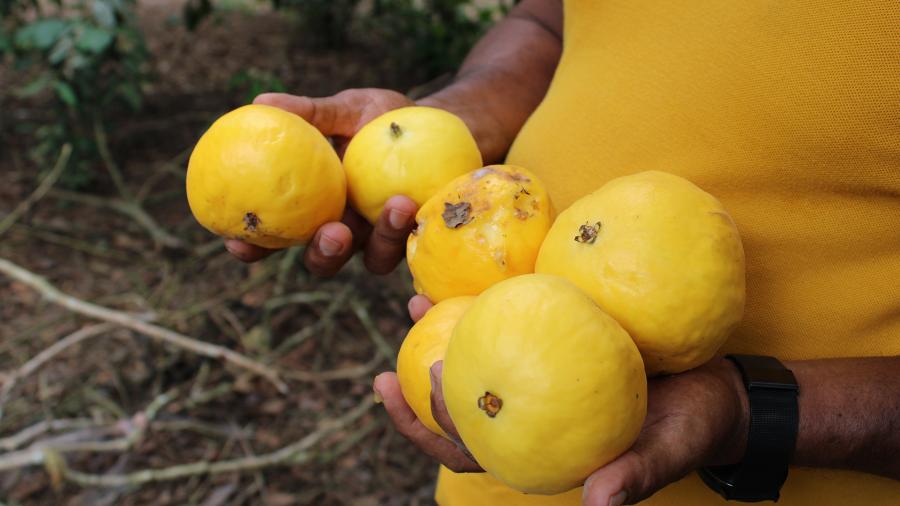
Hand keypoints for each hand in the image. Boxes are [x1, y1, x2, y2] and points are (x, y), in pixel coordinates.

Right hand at [225, 89, 417, 275]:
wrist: (442, 124)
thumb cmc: (385, 117)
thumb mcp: (350, 108)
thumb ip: (311, 113)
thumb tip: (260, 103)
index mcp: (317, 206)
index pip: (276, 234)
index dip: (253, 246)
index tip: (237, 242)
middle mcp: (347, 228)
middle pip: (323, 260)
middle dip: (324, 255)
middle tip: (334, 233)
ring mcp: (384, 236)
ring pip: (374, 258)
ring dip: (383, 239)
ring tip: (397, 204)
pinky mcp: (420, 235)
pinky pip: (414, 242)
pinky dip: (412, 225)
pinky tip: (416, 201)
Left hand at [377, 321, 749, 504]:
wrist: (718, 387)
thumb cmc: (693, 425)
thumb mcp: (671, 448)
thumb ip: (635, 475)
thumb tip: (597, 504)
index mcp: (542, 450)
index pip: (473, 450)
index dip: (436, 430)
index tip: (417, 389)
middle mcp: (530, 418)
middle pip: (460, 412)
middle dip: (415, 397)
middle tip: (385, 370)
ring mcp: (539, 380)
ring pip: (480, 362)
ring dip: (442, 337)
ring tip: (414, 303)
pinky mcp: (558, 344)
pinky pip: (514, 324)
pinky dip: (489, 303)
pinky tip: (473, 273)